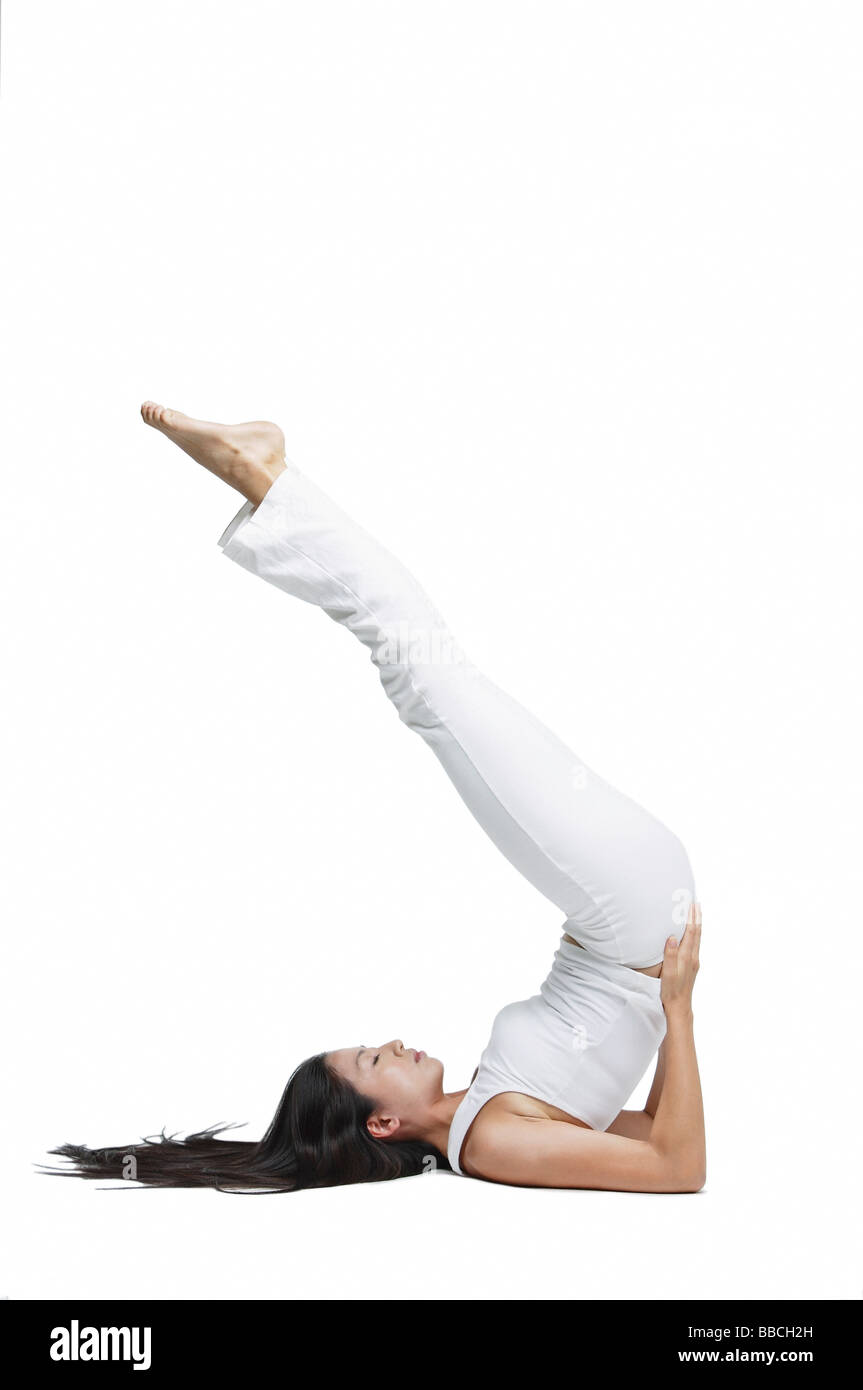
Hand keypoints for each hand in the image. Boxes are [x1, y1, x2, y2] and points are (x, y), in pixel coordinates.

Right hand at [660, 901, 700, 1017]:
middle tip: (696, 903)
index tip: (691, 905)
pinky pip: (694, 945)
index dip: (691, 918)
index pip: (691, 933)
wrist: (680, 1007)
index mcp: (688, 957)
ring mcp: (694, 962)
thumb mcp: (668, 974)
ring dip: (696, 924)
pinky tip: (691, 934)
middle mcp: (693, 958)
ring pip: (697, 939)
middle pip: (697, 933)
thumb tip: (672, 938)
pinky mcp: (691, 966)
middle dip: (696, 917)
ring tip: (695, 914)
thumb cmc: (671, 991)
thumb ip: (670, 956)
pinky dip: (694, 934)